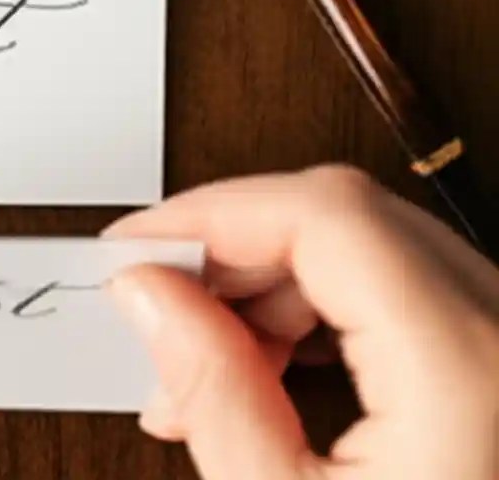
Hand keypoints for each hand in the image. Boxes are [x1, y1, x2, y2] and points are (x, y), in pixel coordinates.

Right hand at [106, 165, 498, 479]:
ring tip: (200, 368)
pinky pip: (400, 294)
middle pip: (346, 220)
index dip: (213, 213)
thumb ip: (214, 390)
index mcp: (467, 369)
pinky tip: (264, 370)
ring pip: (371, 250)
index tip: (137, 248)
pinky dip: (319, 312)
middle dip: (231, 252)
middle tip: (153, 309)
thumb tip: (151, 294)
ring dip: (268, 285)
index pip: (324, 216)